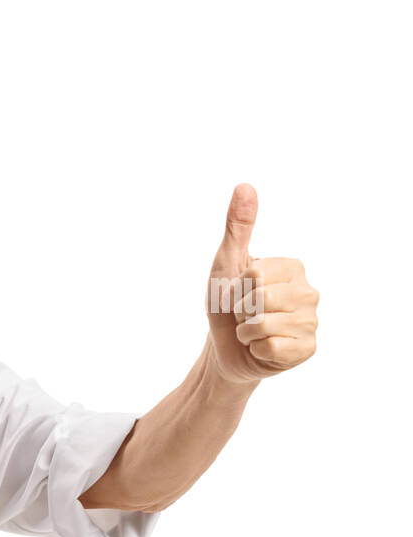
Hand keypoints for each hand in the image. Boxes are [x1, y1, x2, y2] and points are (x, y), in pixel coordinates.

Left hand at [205, 184, 318, 383]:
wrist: (224, 348)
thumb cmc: (226, 304)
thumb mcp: (226, 263)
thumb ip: (237, 227)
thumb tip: (244, 186)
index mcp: (293, 268)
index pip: (255, 275)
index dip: (236, 287)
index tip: (239, 292)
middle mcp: (309, 292)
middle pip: (261, 299)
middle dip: (239, 310)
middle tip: (243, 314)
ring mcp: (311, 322)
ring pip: (264, 325)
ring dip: (245, 331)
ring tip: (251, 330)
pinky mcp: (307, 349)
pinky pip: (272, 348)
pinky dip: (257, 350)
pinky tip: (262, 348)